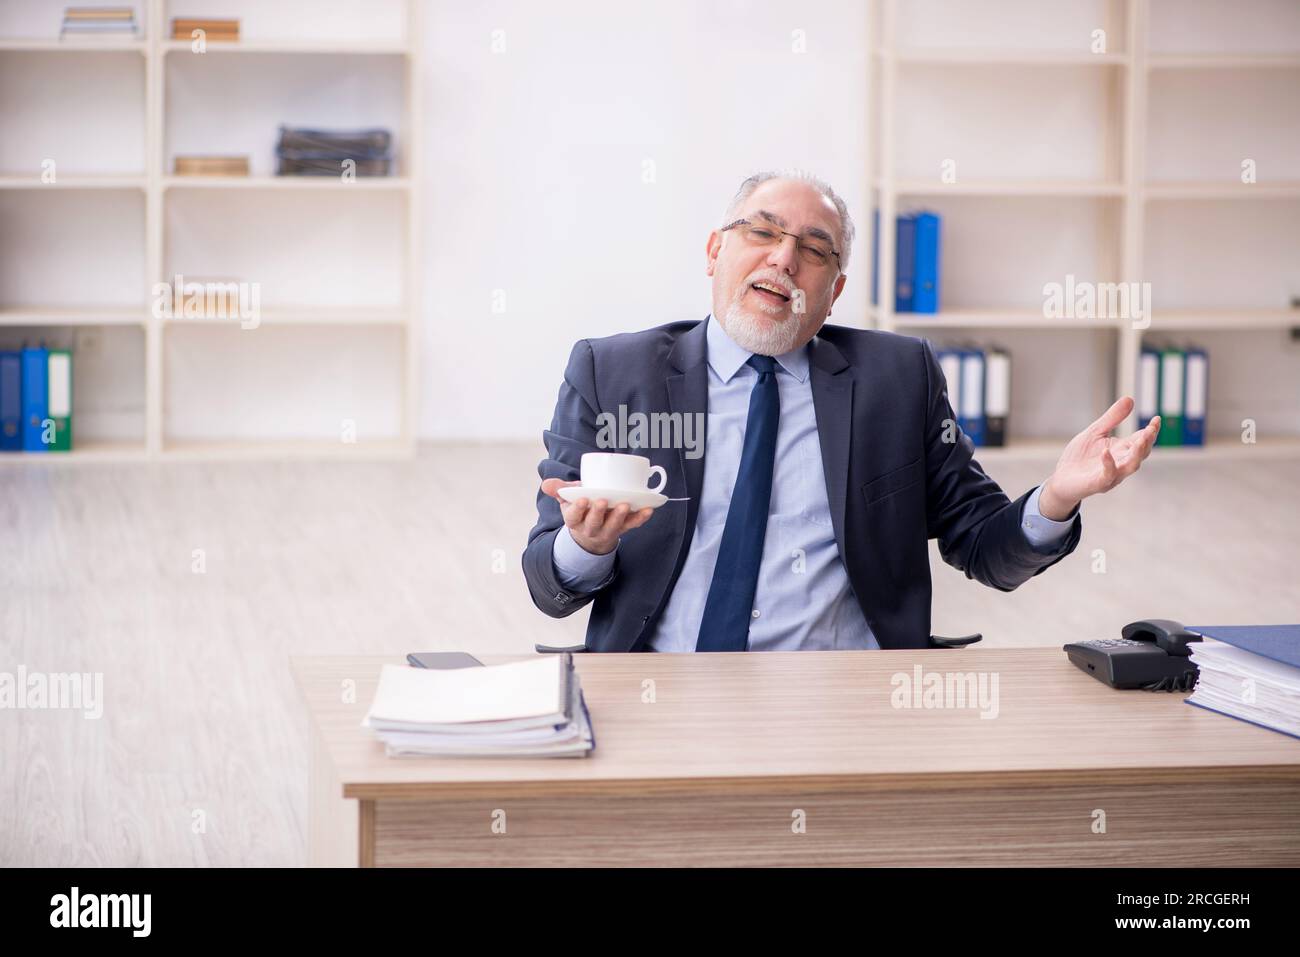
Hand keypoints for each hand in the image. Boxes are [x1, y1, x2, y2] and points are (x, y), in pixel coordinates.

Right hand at [541, 478, 655, 555]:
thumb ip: (559, 489)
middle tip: (603, 501)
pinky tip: (648, 509)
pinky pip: (632, 525)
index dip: (577, 509)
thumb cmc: (581, 508)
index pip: (573, 516)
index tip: (582, 499)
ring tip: (624, 505)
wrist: (592, 532)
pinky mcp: (622, 529)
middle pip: (594, 524)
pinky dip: (640, 518)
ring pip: (613, 527)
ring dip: (620, 517)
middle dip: (598, 513)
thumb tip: (546, 484)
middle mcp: (590, 529)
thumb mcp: (567, 499)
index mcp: (574, 520)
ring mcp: (607, 530)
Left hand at [1039, 397, 1160, 520]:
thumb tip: (1130, 398)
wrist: (1062, 479)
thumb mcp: (1095, 432)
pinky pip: (1107, 475)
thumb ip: (1112, 418)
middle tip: (1151, 429)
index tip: (1156, 419)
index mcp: (1122, 450)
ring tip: (1141, 440)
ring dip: (1137, 454)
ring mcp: (1111, 475)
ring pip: (1131, 466)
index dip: (1151, 431)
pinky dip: (1108, 463)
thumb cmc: (1080, 456)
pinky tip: (1105, 451)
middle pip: (1141, 454)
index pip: (1142, 440)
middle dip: (1147, 442)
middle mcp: (1121, 463)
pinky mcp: (1098, 483)